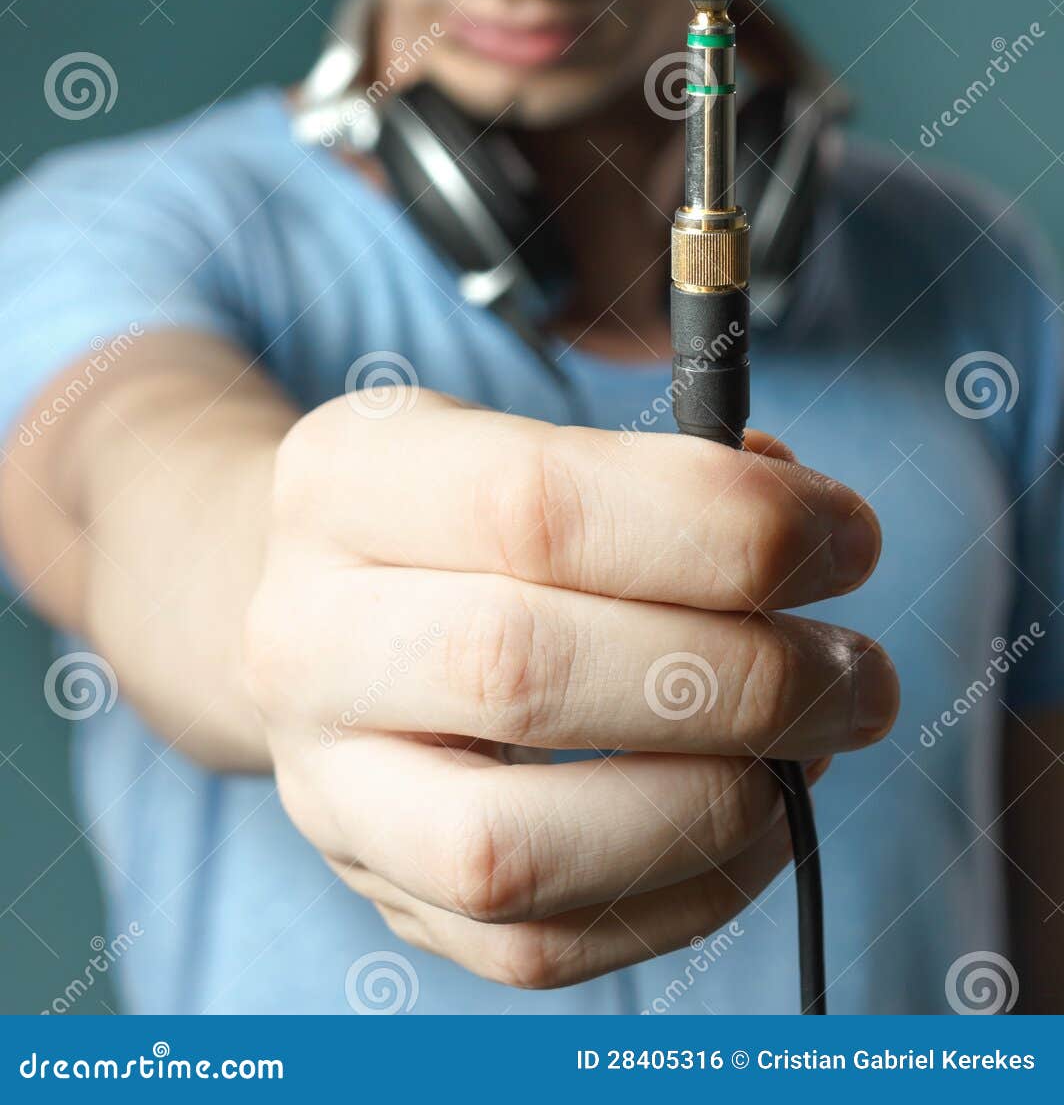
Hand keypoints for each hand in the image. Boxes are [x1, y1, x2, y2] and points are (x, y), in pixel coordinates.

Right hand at [244, 390, 895, 989]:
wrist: (317, 613)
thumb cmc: (463, 518)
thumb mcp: (524, 439)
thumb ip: (657, 473)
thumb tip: (802, 529)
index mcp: (346, 479)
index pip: (536, 502)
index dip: (721, 526)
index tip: (847, 539)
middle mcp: (305, 635)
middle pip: (522, 670)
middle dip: (740, 678)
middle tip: (858, 670)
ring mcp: (328, 786)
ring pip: (513, 845)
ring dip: (714, 806)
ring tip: (808, 752)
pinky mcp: (383, 895)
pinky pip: (538, 946)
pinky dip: (684, 896)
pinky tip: (753, 823)